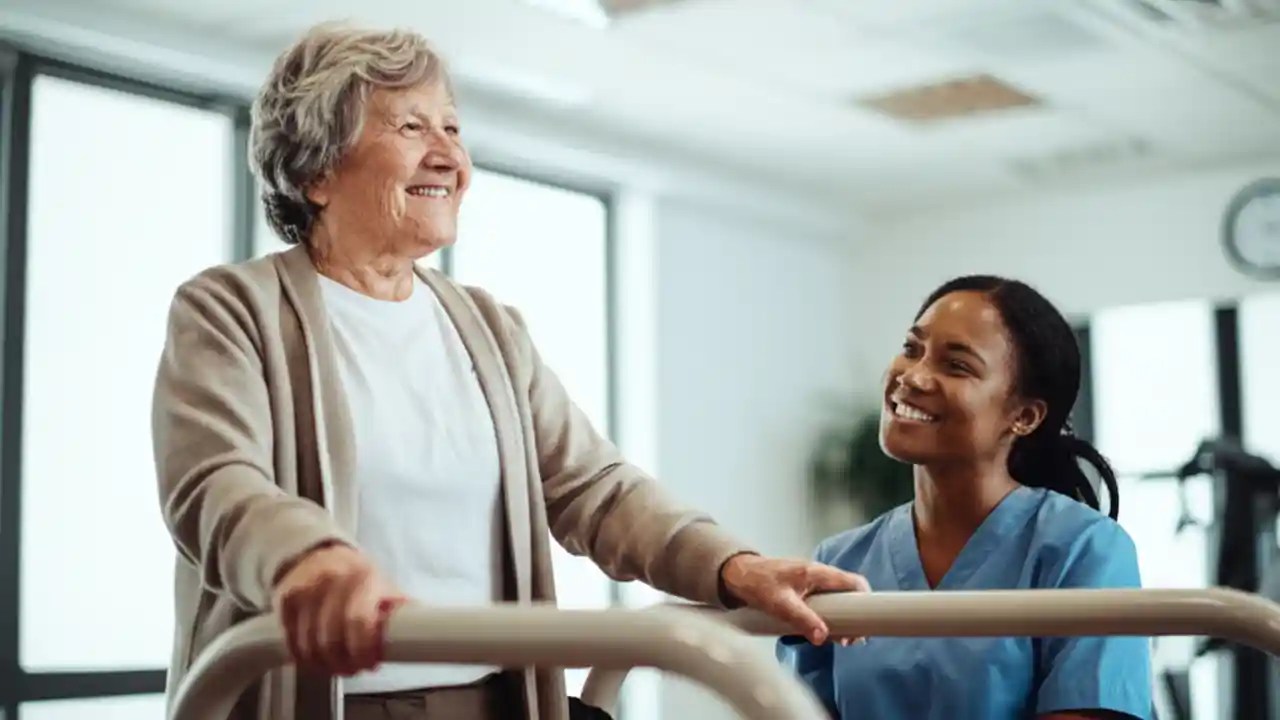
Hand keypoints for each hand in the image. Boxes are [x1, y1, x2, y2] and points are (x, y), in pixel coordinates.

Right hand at [271, 543, 406, 675]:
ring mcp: (306, 588)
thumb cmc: (356, 577)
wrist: (317, 554)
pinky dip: (303, 656)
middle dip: (343, 662)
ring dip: (323, 664)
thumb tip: (426, 630)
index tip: (368, 664)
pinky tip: (315, 657)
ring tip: (334, 666)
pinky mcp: (285, 598)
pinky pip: (291, 640)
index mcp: (364, 576)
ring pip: (309, 643)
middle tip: (352, 669)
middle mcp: (333, 579)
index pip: (359, 621)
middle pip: (332, 638)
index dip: (362, 649)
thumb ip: (398, 609)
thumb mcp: (382, 585)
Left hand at [719, 553, 869, 645]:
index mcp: (817, 573)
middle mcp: (818, 575)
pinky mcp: (805, 591)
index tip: (865, 624)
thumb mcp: (780, 603)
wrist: (739, 575)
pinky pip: (824, 603)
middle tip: (849, 639)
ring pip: (837, 600)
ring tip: (838, 639)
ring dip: (840, 620)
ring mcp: (812, 582)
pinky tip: (821, 632)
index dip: (865, 601)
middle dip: (853, 617)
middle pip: (848, 594)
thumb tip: (822, 636)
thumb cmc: (757, 581)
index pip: (853, 582)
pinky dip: (827, 617)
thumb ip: (802, 619)